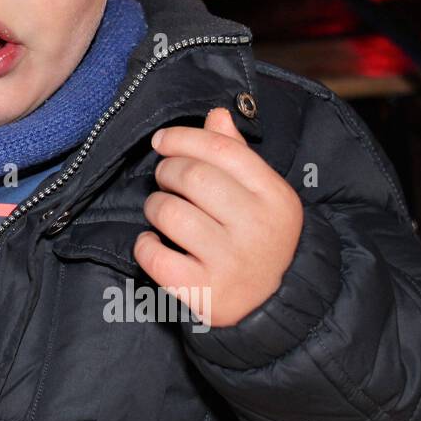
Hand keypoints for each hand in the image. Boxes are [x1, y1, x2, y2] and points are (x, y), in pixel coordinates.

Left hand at [133, 107, 302, 328]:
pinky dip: (144, 245)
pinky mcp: (205, 292)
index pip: (221, 150)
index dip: (183, 138)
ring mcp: (232, 262)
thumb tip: (215, 115)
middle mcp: (257, 228)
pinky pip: (155, 256)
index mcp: (274, 196)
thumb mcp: (260, 195)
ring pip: (170, 213)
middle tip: (165, 180)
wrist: (275, 306)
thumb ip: (236, 155)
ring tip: (163, 212)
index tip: (162, 141)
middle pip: (192, 176)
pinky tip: (153, 243)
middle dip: (167, 171)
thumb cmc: (259, 238)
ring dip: (155, 206)